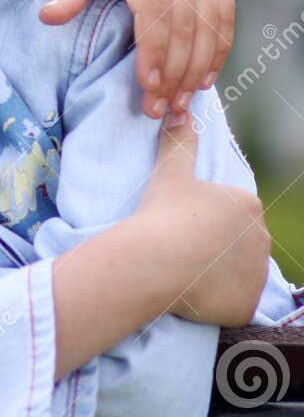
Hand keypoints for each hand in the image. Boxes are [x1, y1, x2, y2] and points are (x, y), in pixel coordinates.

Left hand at [38, 0, 233, 118]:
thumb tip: (50, 19)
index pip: (154, 7)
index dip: (154, 49)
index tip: (145, 86)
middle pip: (185, 24)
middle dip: (172, 72)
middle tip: (155, 112)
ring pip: (210, 24)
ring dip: (197, 68)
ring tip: (177, 106)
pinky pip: (224, 13)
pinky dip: (218, 47)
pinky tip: (203, 78)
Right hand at [133, 115, 269, 326]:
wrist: (154, 261)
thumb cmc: (162, 213)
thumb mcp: (169, 172)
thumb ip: (179, 142)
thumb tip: (180, 112)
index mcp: (248, 204)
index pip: (230, 214)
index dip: (202, 220)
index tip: (180, 224)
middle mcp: (263, 238)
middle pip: (236, 243)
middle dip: (213, 246)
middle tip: (179, 247)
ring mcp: (257, 274)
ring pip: (236, 272)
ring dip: (217, 273)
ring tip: (183, 270)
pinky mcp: (247, 304)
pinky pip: (233, 301)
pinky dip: (217, 300)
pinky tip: (192, 292)